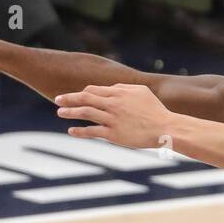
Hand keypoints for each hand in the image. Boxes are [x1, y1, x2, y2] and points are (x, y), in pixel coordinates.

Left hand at [55, 83, 173, 148]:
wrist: (166, 128)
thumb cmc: (155, 110)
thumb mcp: (142, 91)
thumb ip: (124, 88)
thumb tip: (111, 87)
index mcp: (119, 93)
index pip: (94, 90)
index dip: (82, 92)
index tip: (75, 96)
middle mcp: (113, 104)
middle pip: (85, 98)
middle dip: (69, 98)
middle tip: (57, 99)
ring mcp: (112, 119)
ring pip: (85, 113)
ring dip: (70, 112)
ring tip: (60, 112)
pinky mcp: (114, 134)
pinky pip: (92, 132)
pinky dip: (80, 131)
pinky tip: (71, 130)